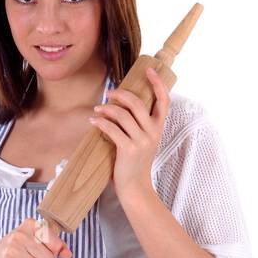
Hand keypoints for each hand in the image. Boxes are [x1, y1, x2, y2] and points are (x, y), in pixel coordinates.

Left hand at [89, 65, 169, 203]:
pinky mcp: (128, 149)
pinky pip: (112, 129)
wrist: (135, 188)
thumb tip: (122, 105)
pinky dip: (101, 123)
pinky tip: (93, 122)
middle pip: (137, 103)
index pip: (164, 101)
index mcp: (158, 128)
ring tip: (97, 109)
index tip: (150, 70)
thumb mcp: (143, 141)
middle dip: (121, 94)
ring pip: (122, 115)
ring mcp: (141, 141)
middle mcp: (152, 132)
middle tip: (109, 93)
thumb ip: (139, 125)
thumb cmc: (135, 163)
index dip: (158, 83)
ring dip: (107, 109)